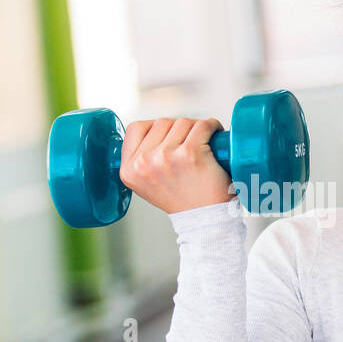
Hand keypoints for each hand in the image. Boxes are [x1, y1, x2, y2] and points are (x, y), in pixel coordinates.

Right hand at [118, 117, 235, 214]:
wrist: (205, 219)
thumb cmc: (183, 201)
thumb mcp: (147, 183)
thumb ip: (141, 161)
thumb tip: (152, 134)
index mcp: (129, 170)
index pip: (135, 128)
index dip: (155, 129)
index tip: (168, 137)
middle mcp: (144, 162)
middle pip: (162, 122)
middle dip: (179, 130)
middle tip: (189, 145)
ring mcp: (166, 156)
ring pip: (183, 122)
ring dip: (196, 129)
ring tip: (202, 145)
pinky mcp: (190, 153)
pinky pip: (202, 125)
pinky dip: (212, 127)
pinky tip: (214, 136)